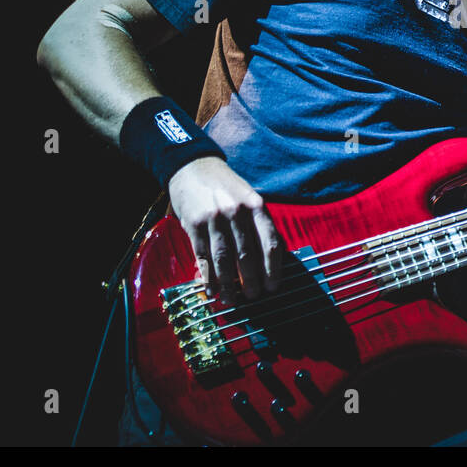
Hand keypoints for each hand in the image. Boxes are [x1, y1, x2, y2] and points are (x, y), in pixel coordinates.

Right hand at [167, 156, 284, 299]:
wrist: (193, 166)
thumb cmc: (226, 186)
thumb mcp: (248, 196)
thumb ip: (258, 224)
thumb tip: (270, 258)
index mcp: (256, 205)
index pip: (270, 242)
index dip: (273, 268)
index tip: (273, 286)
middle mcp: (237, 212)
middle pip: (247, 254)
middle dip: (252, 280)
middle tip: (254, 296)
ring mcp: (214, 218)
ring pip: (224, 259)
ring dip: (229, 284)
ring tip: (232, 299)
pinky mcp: (194, 224)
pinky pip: (203, 256)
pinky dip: (208, 276)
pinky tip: (212, 289)